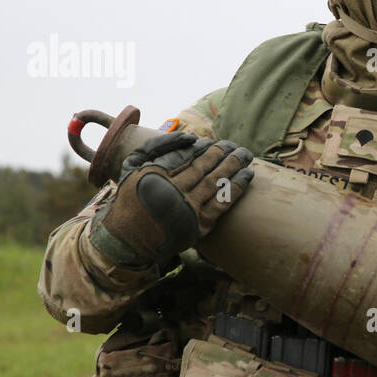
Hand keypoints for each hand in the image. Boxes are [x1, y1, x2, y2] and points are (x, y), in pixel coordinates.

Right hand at [88, 131, 253, 266]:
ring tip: (245, 154)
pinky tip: (247, 174)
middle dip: (221, 152)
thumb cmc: (131, 197)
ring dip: (234, 165)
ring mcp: (188, 209)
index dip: (202, 147)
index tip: (210, 143)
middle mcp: (172, 191)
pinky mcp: (200, 225)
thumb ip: (155, 146)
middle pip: (204, 166)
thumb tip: (190, 138)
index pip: (186, 154)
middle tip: (232, 145)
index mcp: (155, 174)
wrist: (129, 238)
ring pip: (216, 181)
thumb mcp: (132, 165)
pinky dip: (237, 187)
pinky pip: (223, 202)